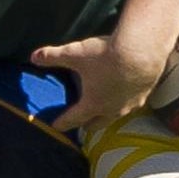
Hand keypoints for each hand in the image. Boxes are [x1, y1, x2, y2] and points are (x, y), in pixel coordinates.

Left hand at [32, 34, 163, 131]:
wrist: (142, 51)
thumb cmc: (106, 55)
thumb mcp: (75, 54)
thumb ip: (53, 57)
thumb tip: (33, 57)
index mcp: (93, 104)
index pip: (73, 118)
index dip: (63, 122)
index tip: (56, 126)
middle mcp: (111, 109)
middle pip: (97, 123)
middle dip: (87, 124)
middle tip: (82, 125)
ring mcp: (130, 104)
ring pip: (116, 116)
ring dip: (108, 116)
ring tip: (104, 113)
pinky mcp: (145, 95)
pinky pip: (132, 105)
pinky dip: (126, 103)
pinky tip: (127, 97)